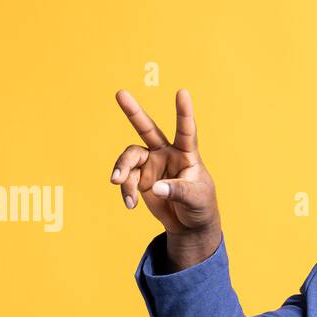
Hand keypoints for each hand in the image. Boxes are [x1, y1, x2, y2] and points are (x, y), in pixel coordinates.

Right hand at [110, 88, 219, 233]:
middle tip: (120, 93)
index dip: (184, 112)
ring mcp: (151, 164)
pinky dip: (125, 190)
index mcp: (187, 154)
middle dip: (134, 112)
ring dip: (121, 168)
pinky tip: (131, 203)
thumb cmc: (200, 205)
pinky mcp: (139, 178)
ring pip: (130, 157)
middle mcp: (166, 154)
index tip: (182, 92)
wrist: (187, 224)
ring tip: (117, 181)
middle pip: (148, 129)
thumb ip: (177, 190)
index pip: (186, 130)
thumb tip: (155, 187)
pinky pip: (125, 178)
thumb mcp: (195, 197)